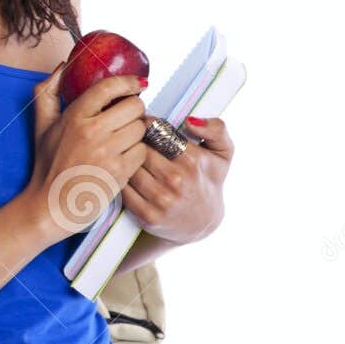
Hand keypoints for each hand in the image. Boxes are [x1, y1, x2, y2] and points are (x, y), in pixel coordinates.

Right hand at [25, 67, 150, 241]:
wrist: (50, 205)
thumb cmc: (47, 166)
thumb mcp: (41, 126)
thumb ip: (47, 93)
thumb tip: (62, 67)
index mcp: (74, 117)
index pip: (109, 88)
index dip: (129, 82)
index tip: (138, 83)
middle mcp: (92, 132)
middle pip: (134, 106)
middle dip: (134, 110)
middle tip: (127, 118)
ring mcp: (107, 152)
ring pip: (141, 128)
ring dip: (137, 132)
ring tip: (125, 139)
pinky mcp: (120, 172)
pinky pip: (142, 152)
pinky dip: (137, 154)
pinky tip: (124, 158)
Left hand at [123, 116, 234, 243]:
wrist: (201, 222)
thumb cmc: (208, 179)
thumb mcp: (223, 153)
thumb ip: (216, 130)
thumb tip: (190, 121)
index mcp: (193, 161)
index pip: (158, 132)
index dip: (146, 125)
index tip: (143, 124)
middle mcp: (177, 180)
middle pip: (139, 149)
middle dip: (133, 142)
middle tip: (130, 139)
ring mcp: (162, 200)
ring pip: (129, 168)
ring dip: (124, 160)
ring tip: (126, 157)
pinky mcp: (148, 216)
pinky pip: (123, 190)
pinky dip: (121, 180)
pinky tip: (124, 175)